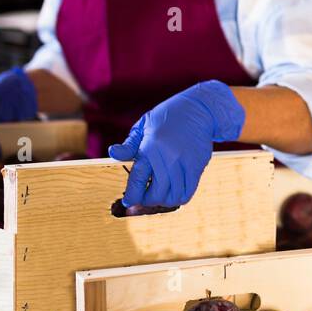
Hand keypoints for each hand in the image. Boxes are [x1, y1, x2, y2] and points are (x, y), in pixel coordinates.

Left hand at [108, 81, 244, 208]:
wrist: (199, 108)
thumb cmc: (167, 116)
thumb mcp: (143, 125)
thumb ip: (129, 144)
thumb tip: (112, 152)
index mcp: (149, 147)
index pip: (137, 181)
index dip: (132, 197)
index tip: (128, 202)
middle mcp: (167, 157)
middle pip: (156, 194)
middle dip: (147, 201)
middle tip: (144, 197)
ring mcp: (184, 163)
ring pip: (173, 197)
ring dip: (163, 201)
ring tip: (159, 194)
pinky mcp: (197, 166)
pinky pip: (188, 192)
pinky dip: (179, 198)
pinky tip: (173, 192)